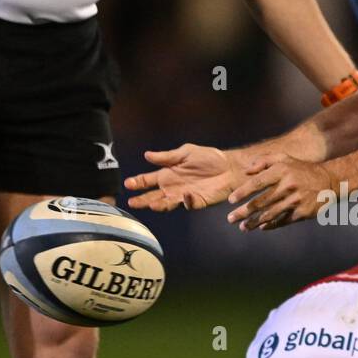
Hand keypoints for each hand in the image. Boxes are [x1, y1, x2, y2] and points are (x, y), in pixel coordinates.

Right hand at [125, 144, 242, 210]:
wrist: (229, 167)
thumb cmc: (208, 158)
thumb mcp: (186, 152)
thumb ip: (167, 156)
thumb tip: (147, 155)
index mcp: (167, 174)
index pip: (148, 180)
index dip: (138, 182)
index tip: (128, 183)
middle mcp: (172, 187)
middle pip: (153, 195)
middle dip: (142, 199)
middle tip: (132, 202)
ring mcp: (183, 196)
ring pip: (167, 203)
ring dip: (159, 205)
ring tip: (152, 204)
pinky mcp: (197, 202)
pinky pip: (188, 203)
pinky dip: (186, 201)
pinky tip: (183, 196)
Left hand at [226, 154, 334, 230]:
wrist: (328, 181)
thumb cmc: (301, 169)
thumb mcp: (284, 158)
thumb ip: (263, 161)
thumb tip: (245, 171)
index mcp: (282, 171)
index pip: (258, 183)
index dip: (242, 192)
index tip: (230, 200)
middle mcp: (288, 186)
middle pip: (261, 202)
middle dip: (243, 212)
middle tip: (230, 219)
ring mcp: (296, 201)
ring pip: (270, 215)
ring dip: (254, 223)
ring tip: (242, 227)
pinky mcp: (302, 213)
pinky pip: (282, 221)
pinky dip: (270, 225)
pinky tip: (261, 228)